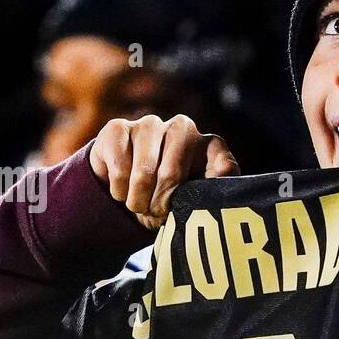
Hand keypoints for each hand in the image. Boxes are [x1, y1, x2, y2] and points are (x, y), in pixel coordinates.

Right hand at [89, 114, 238, 229]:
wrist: (129, 189)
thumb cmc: (170, 199)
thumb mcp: (195, 203)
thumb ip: (209, 198)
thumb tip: (214, 197)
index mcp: (212, 146)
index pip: (220, 168)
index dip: (199, 198)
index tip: (189, 213)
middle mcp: (184, 128)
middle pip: (172, 175)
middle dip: (161, 205)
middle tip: (156, 214)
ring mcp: (151, 124)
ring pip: (143, 173)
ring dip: (138, 201)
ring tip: (138, 205)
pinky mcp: (118, 128)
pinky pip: (119, 168)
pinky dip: (118, 190)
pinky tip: (122, 190)